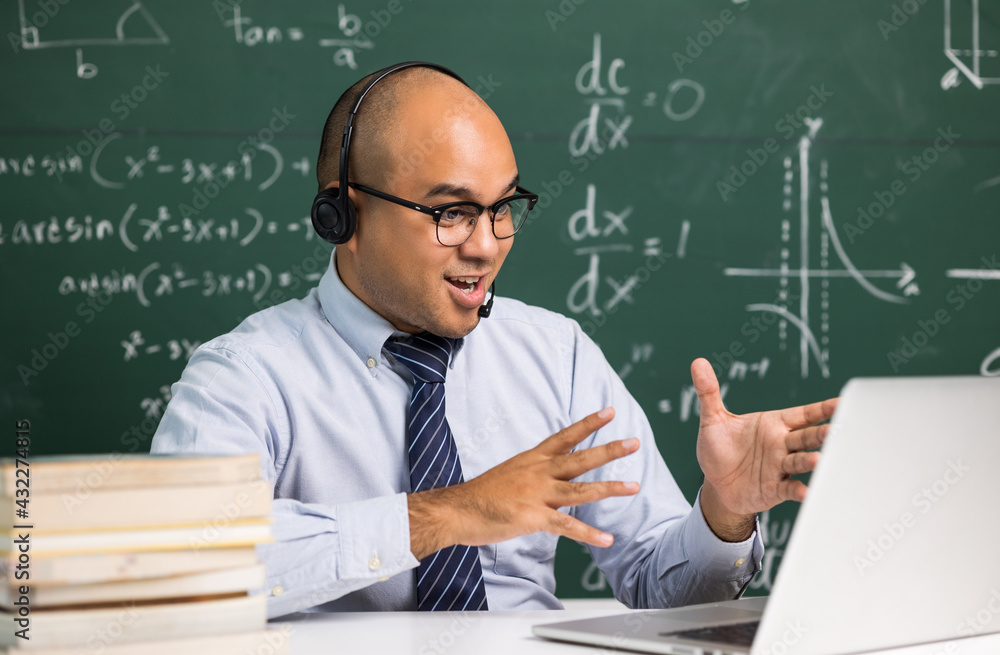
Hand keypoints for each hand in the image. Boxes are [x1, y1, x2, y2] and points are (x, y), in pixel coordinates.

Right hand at [407, 408, 639, 559]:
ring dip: (609, 488)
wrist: (455, 510)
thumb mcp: (509, 474)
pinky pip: (566, 526)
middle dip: (609, 450)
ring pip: (580, 489)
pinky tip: (607, 539)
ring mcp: (536, 494)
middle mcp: (538, 472)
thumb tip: (549, 476)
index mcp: (532, 459)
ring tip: (634, 487)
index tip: (609, 411)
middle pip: (580, 458)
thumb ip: (533, 475)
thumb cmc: (481, 496)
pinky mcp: (532, 517)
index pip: (565, 436)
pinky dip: (589, 534)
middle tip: (634, 442)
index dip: (588, 424)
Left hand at [691, 358, 836, 536]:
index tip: (842, 402)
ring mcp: (780, 468)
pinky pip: (789, 488)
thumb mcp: (712, 420)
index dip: (822, 409)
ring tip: (818, 459)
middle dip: (822, 433)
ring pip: (801, 461)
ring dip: (811, 460)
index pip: (803, 414)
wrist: (715, 484)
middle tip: (838, 429)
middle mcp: (782, 444)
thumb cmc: (719, 449)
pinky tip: (805, 491)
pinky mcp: (775, 489)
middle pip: (807, 436)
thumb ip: (709, 393)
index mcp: (774, 424)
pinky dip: (798, 490)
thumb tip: (697, 363)